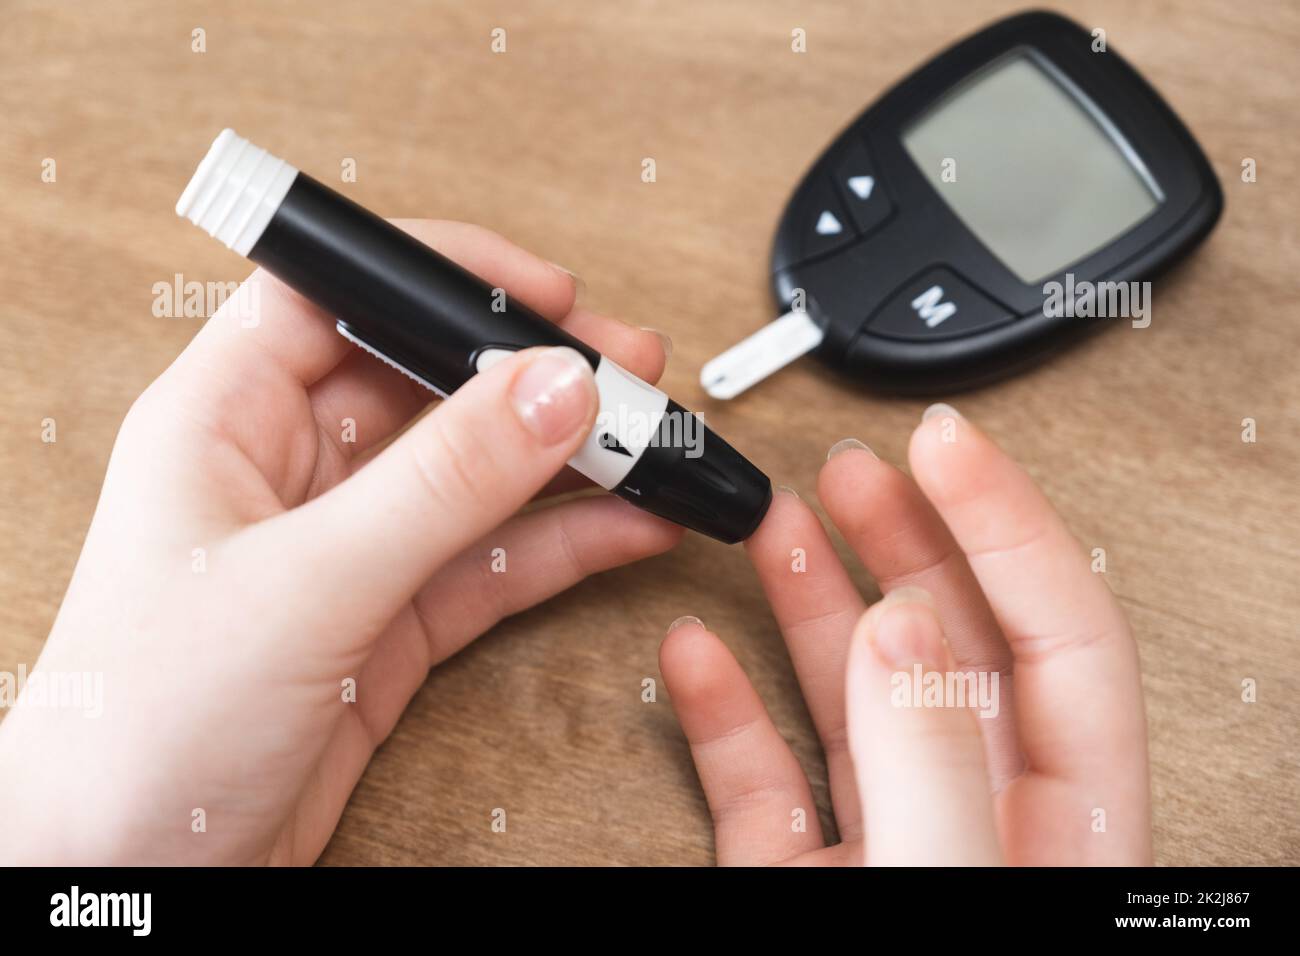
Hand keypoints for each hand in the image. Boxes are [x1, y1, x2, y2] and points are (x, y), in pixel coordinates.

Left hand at [0, 221, 680, 864]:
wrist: (127, 873)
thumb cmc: (141, 728)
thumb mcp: (305, 583)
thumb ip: (440, 483)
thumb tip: (550, 389)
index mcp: (224, 420)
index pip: (336, 292)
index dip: (437, 274)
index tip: (541, 290)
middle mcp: (287, 472)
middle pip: (427, 383)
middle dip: (528, 372)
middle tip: (625, 369)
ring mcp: (347, 548)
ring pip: (474, 475)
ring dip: (563, 459)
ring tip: (650, 445)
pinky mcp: (388, 621)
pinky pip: (492, 559)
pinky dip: (564, 543)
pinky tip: (626, 525)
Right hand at [661, 407, 1148, 864]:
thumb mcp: (943, 882)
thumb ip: (928, 759)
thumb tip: (898, 625)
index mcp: (1069, 830)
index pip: (1062, 638)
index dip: (1006, 525)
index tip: (946, 446)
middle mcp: (977, 825)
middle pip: (951, 645)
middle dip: (904, 538)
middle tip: (856, 467)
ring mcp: (886, 847)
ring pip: (852, 695)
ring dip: (810, 598)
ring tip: (774, 520)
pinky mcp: (797, 880)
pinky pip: (759, 777)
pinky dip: (722, 710)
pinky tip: (698, 647)